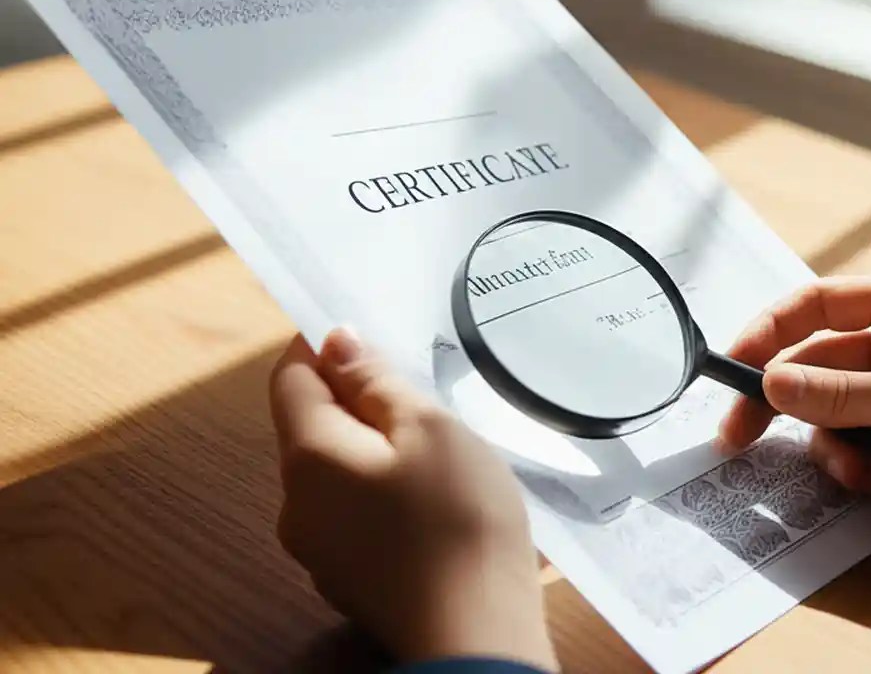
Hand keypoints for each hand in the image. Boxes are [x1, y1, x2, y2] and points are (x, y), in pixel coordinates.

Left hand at [270, 328, 555, 669]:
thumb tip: (335, 342)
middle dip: (357, 401)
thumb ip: (376, 381)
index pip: (291, 376)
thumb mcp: (429, 428)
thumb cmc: (459, 520)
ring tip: (439, 455)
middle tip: (423, 397)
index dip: (325, 345)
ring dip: (374, 451)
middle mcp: (295, 504)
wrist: (477, 634)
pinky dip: (384, 497)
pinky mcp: (348, 581)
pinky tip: (433, 506)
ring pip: (336, 474)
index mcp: (308, 456)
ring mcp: (318, 550)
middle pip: (312, 427)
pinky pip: (355, 517)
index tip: (373, 338)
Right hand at [719, 277, 870, 542]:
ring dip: (845, 452)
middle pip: (818, 368)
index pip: (817, 304)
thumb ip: (839, 393)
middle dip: (793, 410)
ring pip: (839, 417)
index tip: (732, 369)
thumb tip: (770, 383)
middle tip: (740, 442)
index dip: (768, 332)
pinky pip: (868, 446)